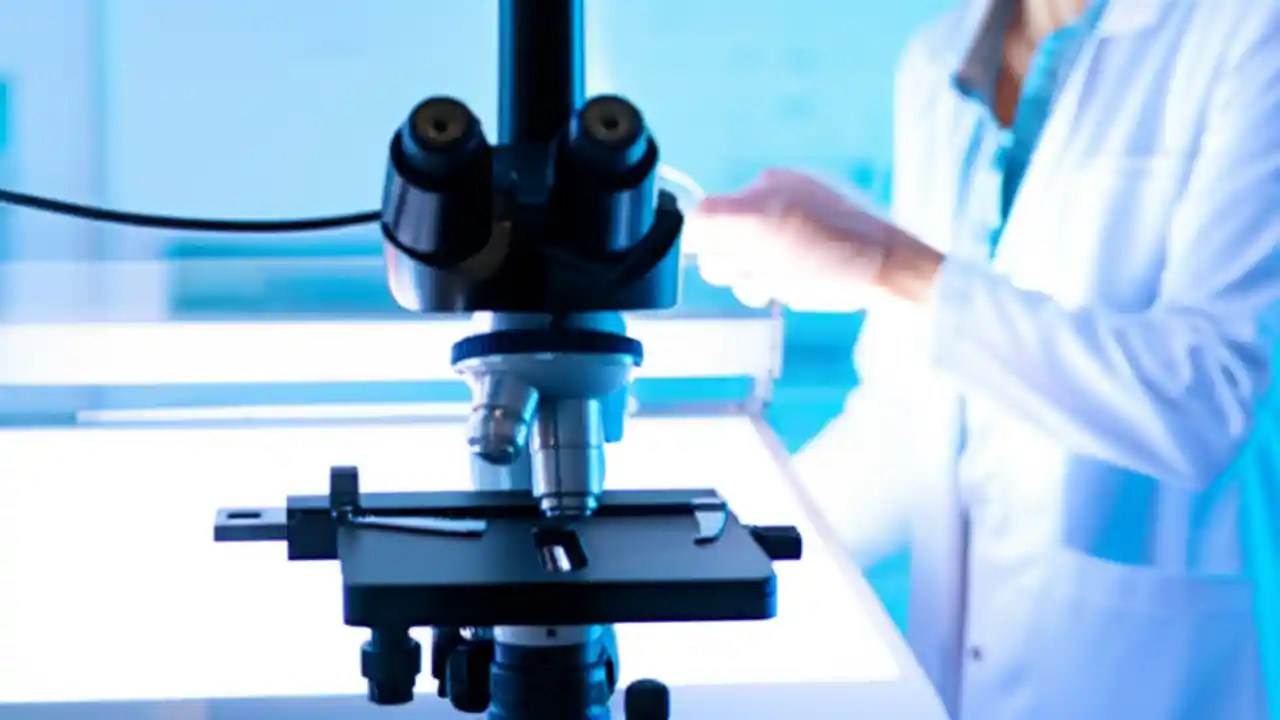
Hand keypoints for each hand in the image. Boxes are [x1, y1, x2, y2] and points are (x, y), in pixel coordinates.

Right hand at [685, 169, 940, 309]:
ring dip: (756, 278)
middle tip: (764, 272)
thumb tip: (689, 223)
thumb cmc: (834, 250)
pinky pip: (772, 273)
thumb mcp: (764, 227)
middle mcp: (777, 204)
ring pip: (746, 263)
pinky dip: (778, 284)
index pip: (709, 216)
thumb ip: (717, 218)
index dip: (712, 244)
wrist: (891, 271)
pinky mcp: (809, 257)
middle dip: (738, 265)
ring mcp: (793, 231)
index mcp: (765, 188)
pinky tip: (798, 287)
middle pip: (725, 243)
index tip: (733, 259)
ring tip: (783, 282)